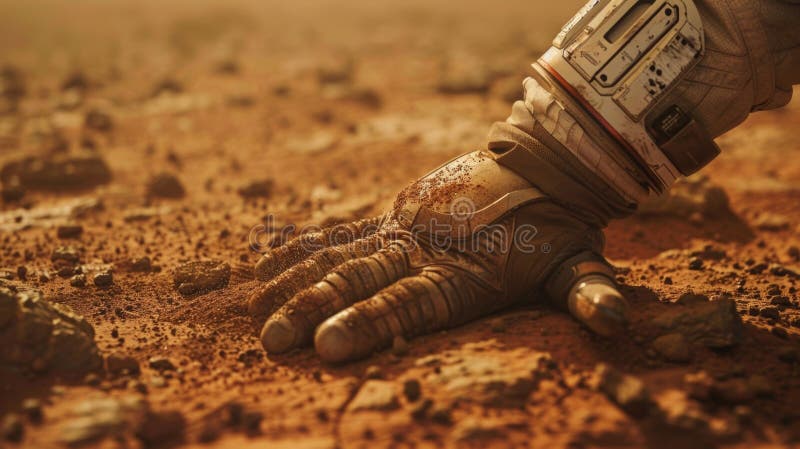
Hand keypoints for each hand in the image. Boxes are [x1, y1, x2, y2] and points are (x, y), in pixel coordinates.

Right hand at [248, 151, 628, 362]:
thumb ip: (589, 292)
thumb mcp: (578, 259)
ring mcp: (402, 227)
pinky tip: (265, 266)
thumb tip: (618, 322)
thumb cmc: (557, 226)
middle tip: (273, 340)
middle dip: (315, 310)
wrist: (539, 162)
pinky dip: (301, 249)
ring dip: (297, 284)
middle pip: (362, 281)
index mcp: (463, 271)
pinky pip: (339, 233)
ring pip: (340, 256)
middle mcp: (423, 248)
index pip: (410, 303)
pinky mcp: (392, 214)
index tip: (328, 344)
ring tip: (257, 312)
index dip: (369, 322)